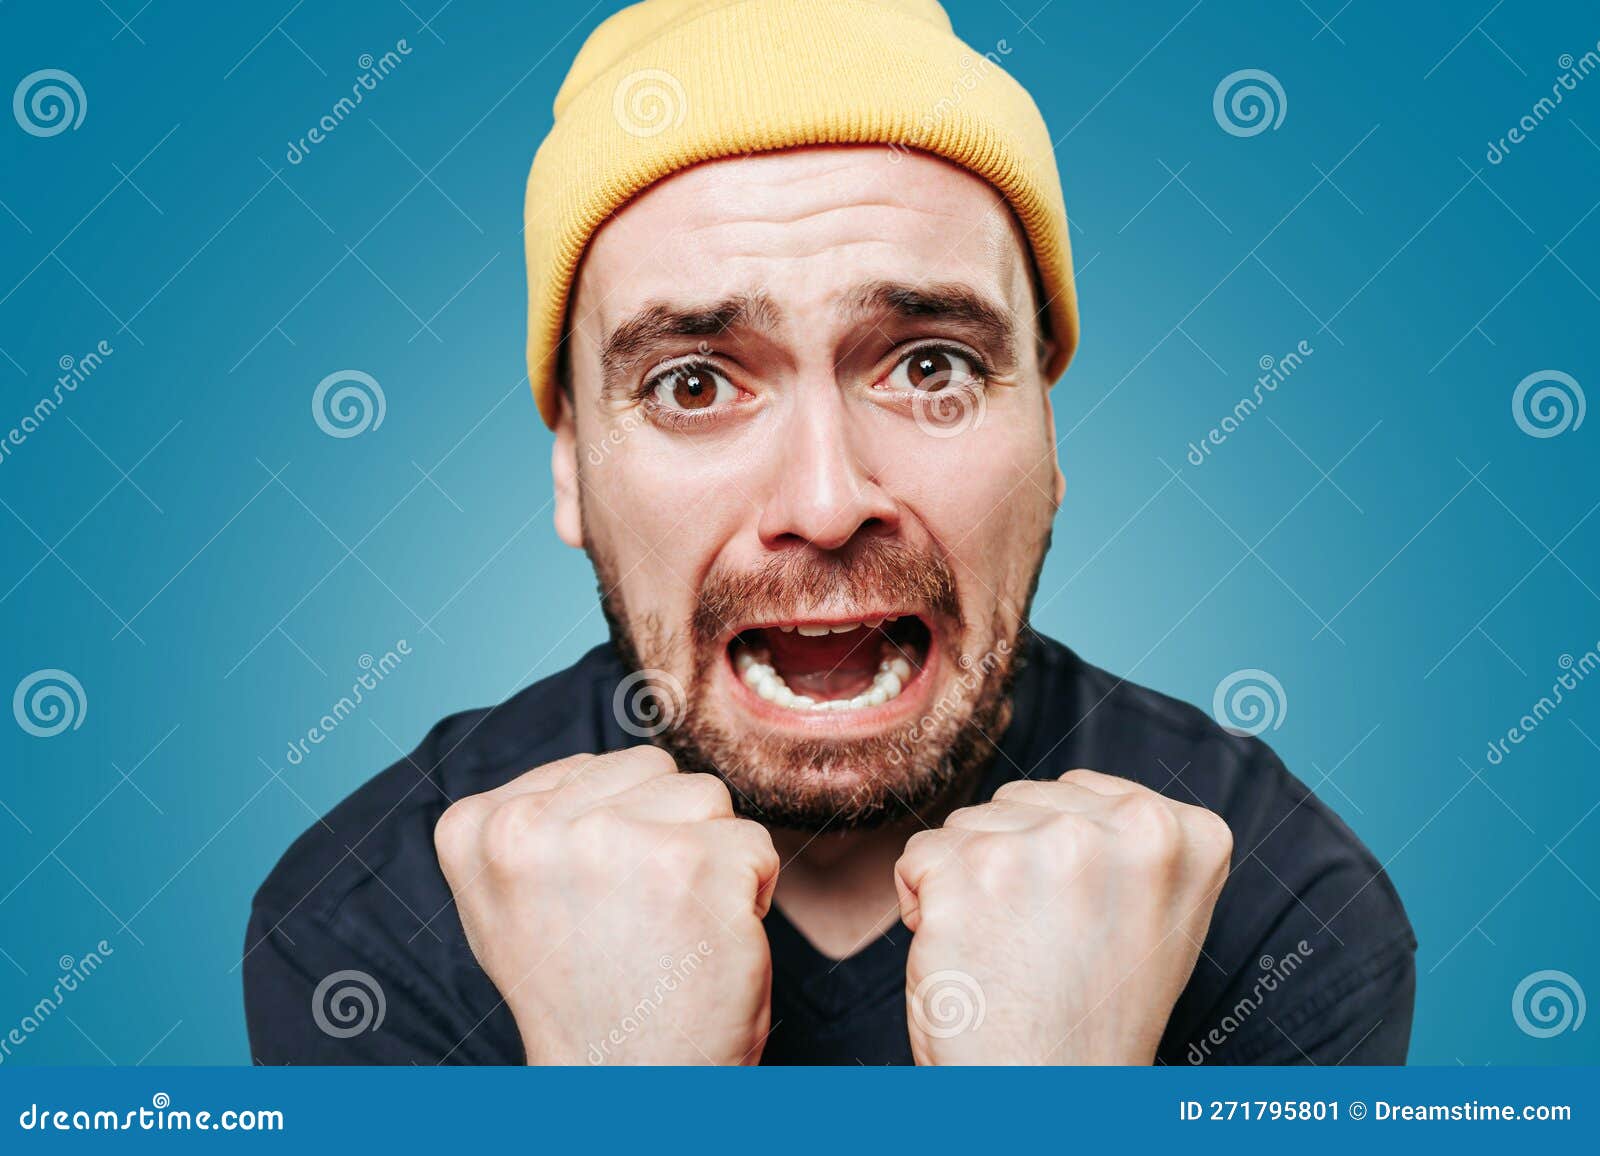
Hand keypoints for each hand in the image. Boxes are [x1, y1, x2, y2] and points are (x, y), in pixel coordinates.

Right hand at [433, 746, 779, 1064]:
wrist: (623, 1088)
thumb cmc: (582, 998)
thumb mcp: (515, 901)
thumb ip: (541, 821)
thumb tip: (591, 767)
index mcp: (477, 827)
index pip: (594, 769)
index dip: (617, 835)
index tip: (592, 907)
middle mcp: (531, 825)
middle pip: (652, 771)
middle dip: (665, 835)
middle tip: (638, 921)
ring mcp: (613, 840)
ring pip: (705, 797)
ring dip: (709, 859)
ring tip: (671, 929)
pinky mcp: (693, 866)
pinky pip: (754, 845)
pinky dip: (749, 895)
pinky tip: (706, 945)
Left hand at [893, 769, 1231, 1064]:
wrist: (1051, 1098)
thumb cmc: (1091, 1020)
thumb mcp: (1153, 916)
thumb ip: (1125, 842)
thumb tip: (1072, 794)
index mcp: (1185, 834)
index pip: (1079, 792)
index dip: (1059, 860)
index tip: (1083, 921)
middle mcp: (1126, 826)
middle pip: (1020, 803)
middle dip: (1011, 864)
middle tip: (1041, 945)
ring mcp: (1046, 845)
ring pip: (967, 826)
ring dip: (967, 884)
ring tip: (1007, 953)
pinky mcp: (970, 871)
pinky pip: (917, 859)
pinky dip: (924, 907)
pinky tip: (966, 958)